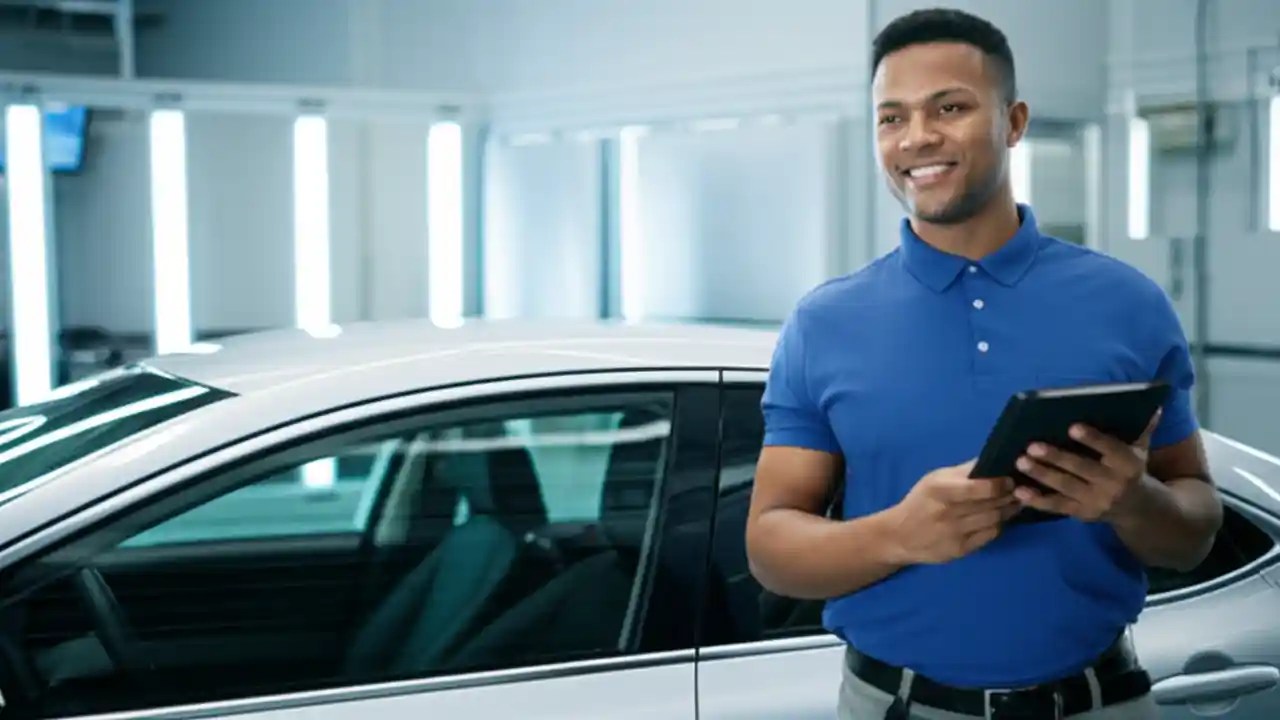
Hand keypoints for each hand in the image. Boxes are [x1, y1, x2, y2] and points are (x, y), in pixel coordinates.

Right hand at [887, 459, 1019, 564]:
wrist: (899, 536)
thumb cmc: (920, 502)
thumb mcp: (934, 480)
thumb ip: (963, 471)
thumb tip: (992, 459)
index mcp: (940, 491)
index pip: (978, 488)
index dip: (999, 484)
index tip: (1009, 479)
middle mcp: (948, 513)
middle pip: (991, 504)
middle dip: (1009, 496)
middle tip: (1020, 489)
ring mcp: (955, 534)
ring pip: (995, 520)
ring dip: (1009, 510)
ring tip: (1015, 501)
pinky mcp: (961, 550)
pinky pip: (990, 535)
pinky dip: (999, 524)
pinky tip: (1001, 517)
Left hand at [1013, 409, 1161, 521]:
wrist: (1138, 509)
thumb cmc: (1131, 470)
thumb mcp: (1140, 450)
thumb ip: (1142, 428)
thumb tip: (1153, 405)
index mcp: (1128, 465)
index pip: (1110, 449)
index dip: (1093, 439)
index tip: (1072, 427)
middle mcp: (1113, 484)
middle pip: (1082, 469)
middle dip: (1056, 458)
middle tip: (1032, 446)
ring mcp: (1095, 501)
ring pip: (1065, 487)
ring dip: (1041, 475)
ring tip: (1021, 462)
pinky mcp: (1081, 514)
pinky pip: (1057, 507)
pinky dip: (1037, 501)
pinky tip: (1019, 492)